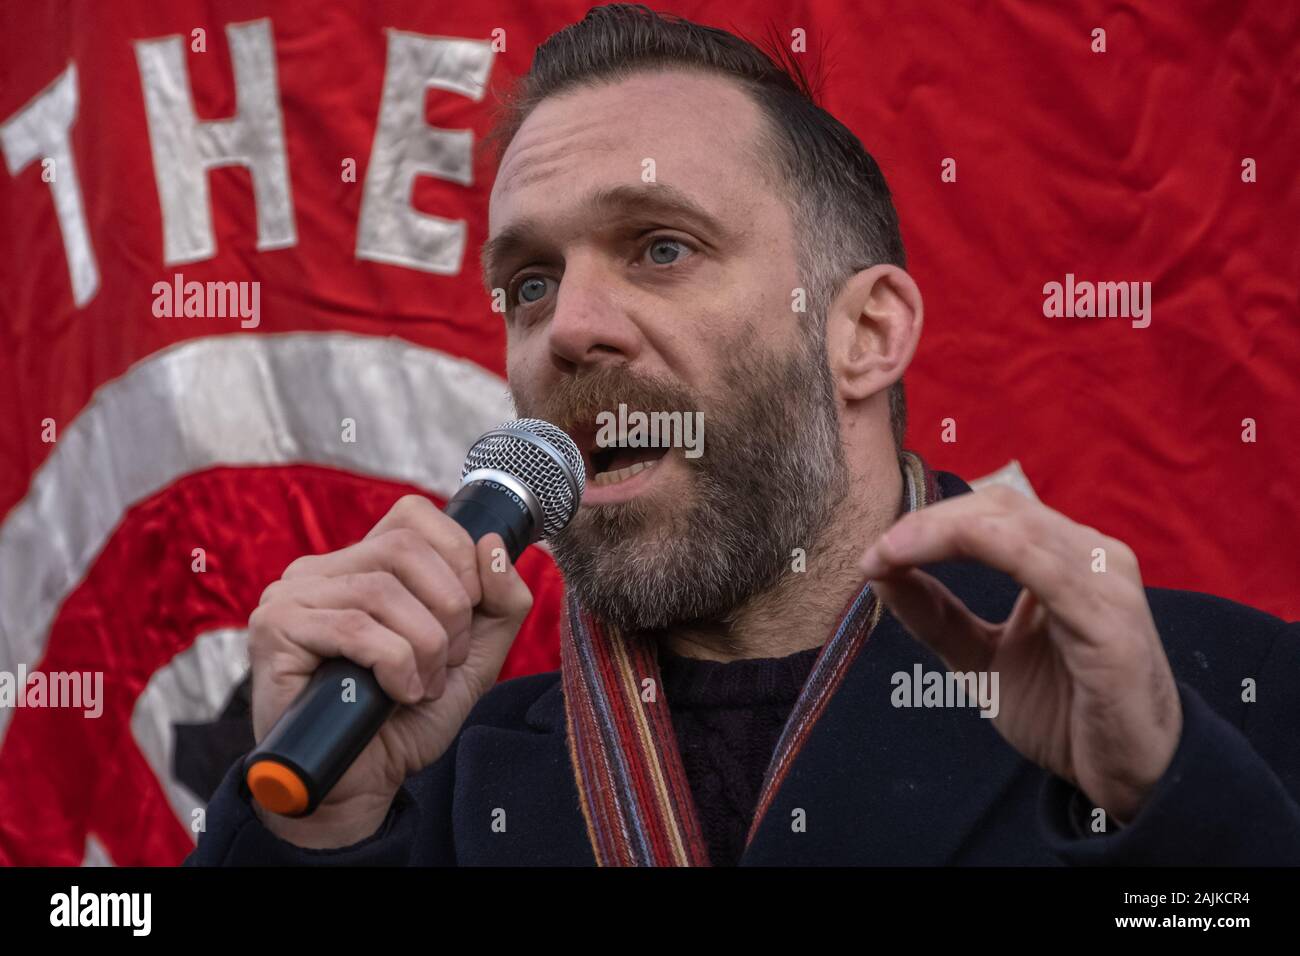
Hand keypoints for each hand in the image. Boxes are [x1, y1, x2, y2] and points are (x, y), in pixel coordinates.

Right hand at [246, 495, 533, 846]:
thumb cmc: (409, 717)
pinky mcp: (274, 630)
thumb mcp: (474, 654)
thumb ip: (498, 600)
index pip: (412, 514)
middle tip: (447, 659)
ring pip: (381, 590)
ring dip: (424, 644)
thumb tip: (493, 543)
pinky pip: (354, 627)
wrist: (361, 785)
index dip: (456, 553)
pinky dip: (395, 663)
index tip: (469, 608)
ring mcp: (291, 596)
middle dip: (448, 608)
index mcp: (363, 564)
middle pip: (404, 547)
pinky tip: (399, 694)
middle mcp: (321, 569)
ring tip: (423, 684)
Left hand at [859, 485, 1181, 822]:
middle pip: (999, 507)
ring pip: (1014, 526)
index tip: (873, 553)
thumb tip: (880, 571)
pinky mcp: (1111, 621)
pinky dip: (980, 549)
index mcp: (1064, 558)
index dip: (928, 522)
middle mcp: (1091, 556)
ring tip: (889, 554)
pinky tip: (931, 555)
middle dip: (928, 522)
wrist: (1134, 777)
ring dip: (941, 532)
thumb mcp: (983, 658)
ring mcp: (1105, 582)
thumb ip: (937, 616)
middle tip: (875, 552)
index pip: (990, 513)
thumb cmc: (1067, 713)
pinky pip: (1043, 566)